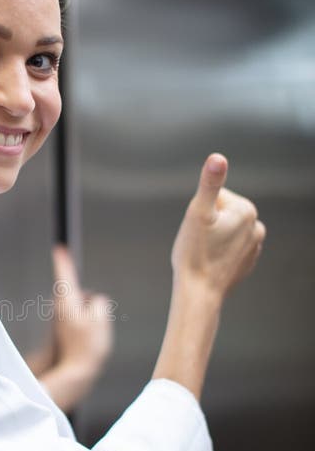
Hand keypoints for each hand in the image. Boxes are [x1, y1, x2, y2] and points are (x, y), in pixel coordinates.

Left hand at [51, 244, 113, 376]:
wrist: (75, 374)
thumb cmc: (87, 347)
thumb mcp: (100, 318)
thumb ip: (99, 303)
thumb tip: (95, 300)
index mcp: (67, 302)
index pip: (64, 276)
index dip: (63, 261)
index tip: (59, 247)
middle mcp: (60, 310)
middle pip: (77, 294)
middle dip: (88, 300)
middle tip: (95, 322)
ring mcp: (61, 322)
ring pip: (81, 309)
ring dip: (89, 316)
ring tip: (92, 336)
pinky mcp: (65, 332)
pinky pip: (81, 322)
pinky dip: (87, 327)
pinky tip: (89, 343)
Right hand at [171, 153, 265, 301]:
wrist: (200, 293)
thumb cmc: (195, 253)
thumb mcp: (197, 213)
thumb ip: (209, 183)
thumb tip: (217, 157)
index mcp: (246, 210)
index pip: (213, 197)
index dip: (199, 212)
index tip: (197, 229)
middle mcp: (256, 226)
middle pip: (220, 214)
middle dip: (206, 224)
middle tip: (198, 242)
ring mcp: (253, 246)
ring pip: (223, 231)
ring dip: (211, 238)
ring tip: (203, 253)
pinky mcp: (247, 262)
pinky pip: (228, 248)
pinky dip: (217, 252)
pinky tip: (210, 263)